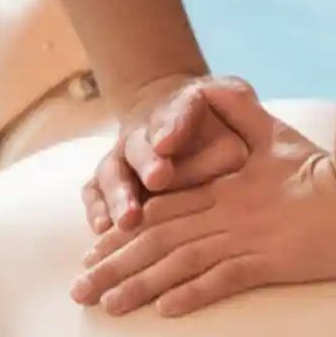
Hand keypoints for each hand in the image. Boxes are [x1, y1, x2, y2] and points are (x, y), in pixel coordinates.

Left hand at [70, 82, 335, 316]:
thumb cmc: (323, 167)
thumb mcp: (273, 131)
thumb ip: (236, 108)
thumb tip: (204, 89)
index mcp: (222, 189)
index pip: (159, 211)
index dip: (121, 232)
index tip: (91, 251)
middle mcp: (225, 215)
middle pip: (156, 240)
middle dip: (113, 266)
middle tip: (78, 290)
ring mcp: (246, 239)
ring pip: (179, 263)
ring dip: (139, 286)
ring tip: (106, 306)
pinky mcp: (270, 261)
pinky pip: (223, 279)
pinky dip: (192, 293)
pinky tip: (164, 310)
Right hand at [82, 74, 248, 233]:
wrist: (176, 121)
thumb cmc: (218, 123)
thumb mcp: (235, 108)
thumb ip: (241, 120)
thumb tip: (236, 156)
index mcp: (180, 109)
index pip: (177, 112)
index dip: (172, 126)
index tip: (168, 143)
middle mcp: (144, 133)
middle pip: (140, 146)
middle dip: (147, 162)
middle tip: (157, 179)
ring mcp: (122, 158)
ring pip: (113, 173)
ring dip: (120, 196)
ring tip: (128, 219)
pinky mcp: (107, 183)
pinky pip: (94, 193)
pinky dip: (96, 209)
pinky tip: (101, 228)